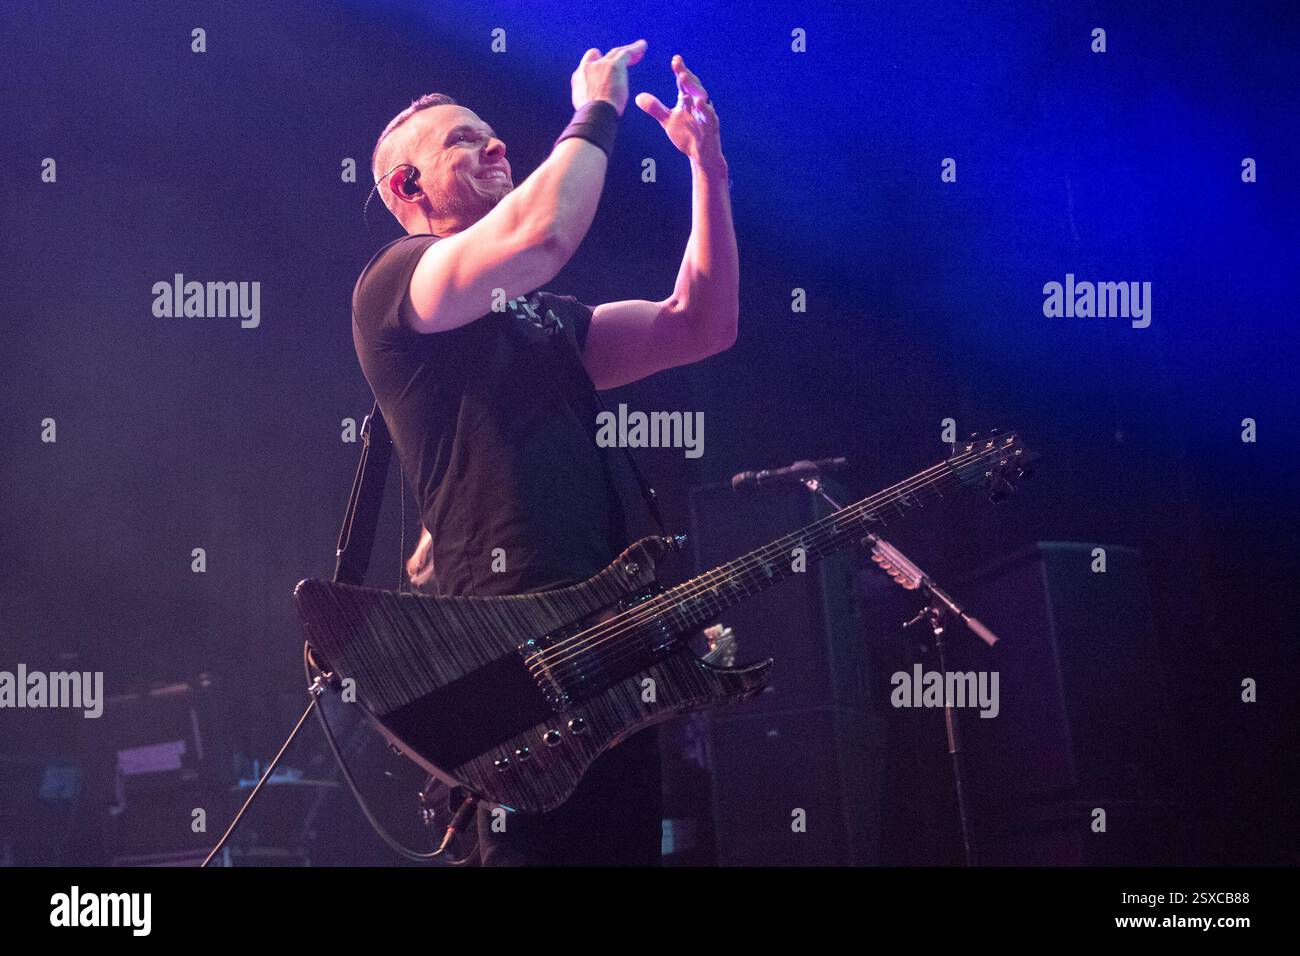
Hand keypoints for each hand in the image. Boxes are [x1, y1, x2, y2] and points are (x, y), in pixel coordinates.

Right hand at [571, 39, 647, 114]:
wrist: (595, 115)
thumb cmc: (592, 118)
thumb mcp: (585, 107)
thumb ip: (591, 100)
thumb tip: (597, 105)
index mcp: (579, 78)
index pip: (588, 64)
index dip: (597, 64)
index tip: (606, 67)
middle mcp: (588, 68)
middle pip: (601, 56)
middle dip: (612, 58)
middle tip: (624, 59)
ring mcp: (600, 65)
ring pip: (615, 53)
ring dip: (627, 51)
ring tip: (640, 47)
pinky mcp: (613, 66)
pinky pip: (626, 53)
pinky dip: (635, 49)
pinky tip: (643, 46)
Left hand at [635, 55, 724, 172]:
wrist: (700, 155)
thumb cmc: (687, 135)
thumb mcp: (668, 120)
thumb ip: (655, 108)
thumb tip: (638, 97)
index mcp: (689, 99)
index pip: (683, 82)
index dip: (679, 70)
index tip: (674, 59)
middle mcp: (699, 103)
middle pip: (693, 85)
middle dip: (686, 74)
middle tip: (677, 65)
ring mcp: (706, 114)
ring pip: (702, 97)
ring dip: (693, 87)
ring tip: (684, 77)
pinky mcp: (711, 126)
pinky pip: (709, 116)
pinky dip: (704, 109)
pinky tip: (698, 102)